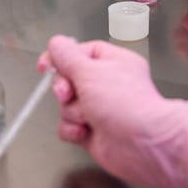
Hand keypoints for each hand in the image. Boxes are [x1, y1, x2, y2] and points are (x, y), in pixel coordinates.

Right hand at [37, 36, 187, 187]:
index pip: (80, 52)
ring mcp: (100, 109)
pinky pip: (69, 126)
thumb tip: (55, 43)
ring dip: (72, 112)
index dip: (60, 58)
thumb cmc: (121, 101)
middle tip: (68, 94)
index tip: (44, 67)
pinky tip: (84, 133)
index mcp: (113, 62)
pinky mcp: (93, 132)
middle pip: (69, 79)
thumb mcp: (90, 71)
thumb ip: (67, 56)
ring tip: (88, 118)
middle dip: (65, 88)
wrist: (143, 144)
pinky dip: (73, 130)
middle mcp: (106, 84)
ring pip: (67, 105)